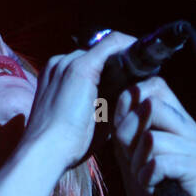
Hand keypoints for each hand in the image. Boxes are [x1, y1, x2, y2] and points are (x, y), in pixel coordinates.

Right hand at [21, 31, 138, 174]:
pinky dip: (130, 48)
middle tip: (144, 76)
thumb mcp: (85, 124)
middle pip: (99, 56)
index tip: (131, 83)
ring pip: (107, 49)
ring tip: (148, 69)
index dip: (113, 73)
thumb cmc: (64, 147)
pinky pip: (113, 44)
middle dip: (122, 65)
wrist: (46, 151)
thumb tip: (124, 106)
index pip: (90, 66)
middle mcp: (60, 64)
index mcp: (56, 79)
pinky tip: (145, 60)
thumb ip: (101, 109)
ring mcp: (69, 63)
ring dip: (128, 57)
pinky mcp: (81, 67)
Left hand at [111, 77, 195, 195]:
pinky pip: (159, 163)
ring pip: (152, 139)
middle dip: (130, 136)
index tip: (124, 136)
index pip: (157, 88)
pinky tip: (152, 188)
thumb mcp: (132, 154)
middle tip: (135, 162)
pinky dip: (146, 178)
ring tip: (145, 179)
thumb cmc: (150, 195)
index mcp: (182, 124)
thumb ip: (127, 126)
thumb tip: (123, 97)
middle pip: (152, 106)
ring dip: (138, 164)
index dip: (131, 106)